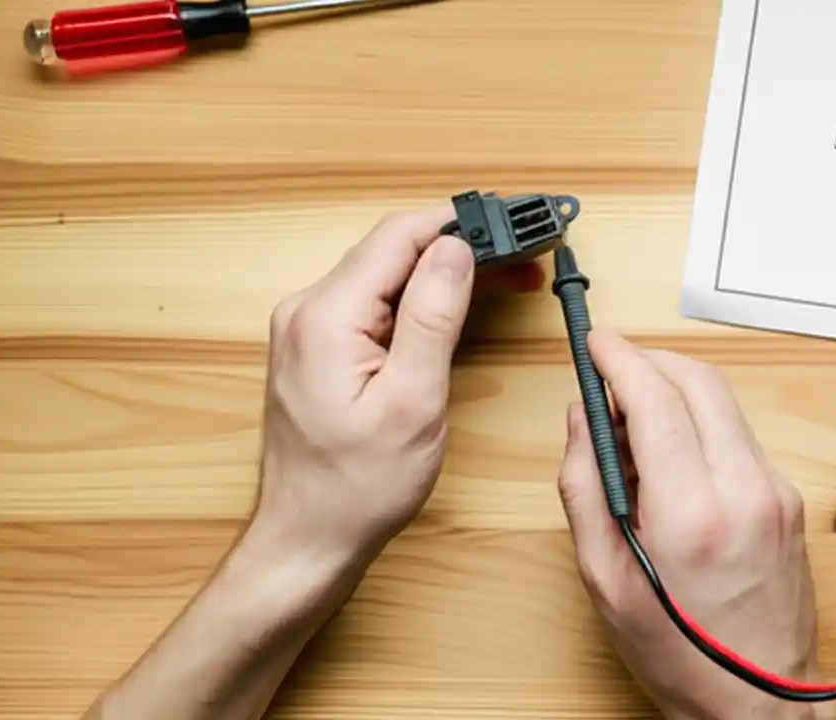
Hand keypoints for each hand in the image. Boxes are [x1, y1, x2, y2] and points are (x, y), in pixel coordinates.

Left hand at [255, 206, 532, 584]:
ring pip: (390, 273)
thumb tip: (457, 250)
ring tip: (510, 273)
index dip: (463, 221)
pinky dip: (424, 297)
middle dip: (465, 244)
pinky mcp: (321, 346)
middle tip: (527, 253)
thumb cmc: (357, 488)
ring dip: (448, 270)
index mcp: (326, 317)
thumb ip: (433, 319)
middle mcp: (308, 310)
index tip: (514, 222)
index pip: (400, 236)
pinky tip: (461, 301)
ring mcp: (311, 327)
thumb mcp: (412, 403)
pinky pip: (378, 302)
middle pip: (396, 249)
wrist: (308, 539)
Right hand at [557, 332, 830, 719]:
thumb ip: (585, 487)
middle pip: (698, 381)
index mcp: (691, 513)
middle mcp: (744, 490)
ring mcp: (776, 491)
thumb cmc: (680, 653)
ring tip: (634, 422)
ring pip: (723, 403)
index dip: (619, 358)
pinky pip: (738, 436)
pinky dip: (700, 424)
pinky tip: (673, 456)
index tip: (595, 343)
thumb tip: (581, 419)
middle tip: (610, 369)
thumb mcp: (604, 578)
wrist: (759, 699)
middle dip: (650, 360)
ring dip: (676, 390)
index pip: (656, 397)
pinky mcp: (790, 499)